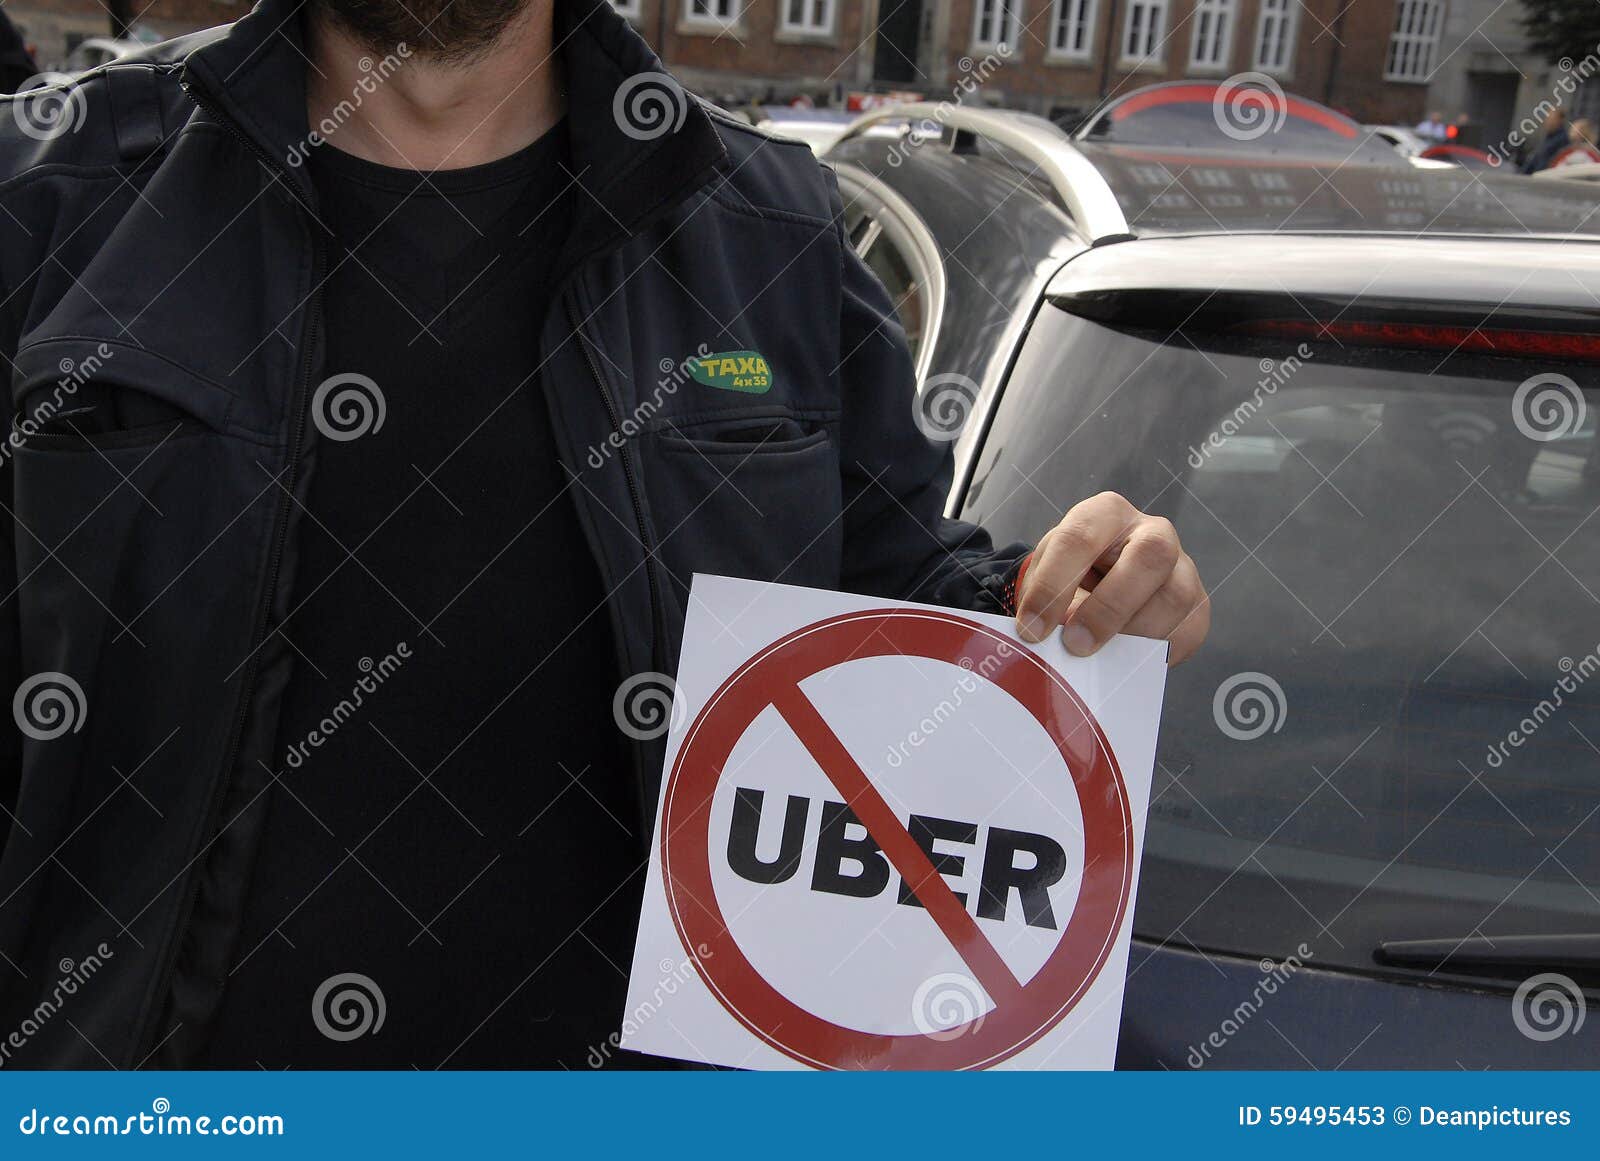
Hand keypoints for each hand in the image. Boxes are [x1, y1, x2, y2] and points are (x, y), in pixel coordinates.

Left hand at [1014, 492, 1208, 664]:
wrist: (1100, 584)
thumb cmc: (1071, 576)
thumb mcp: (1048, 577)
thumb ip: (1044, 602)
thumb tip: (1048, 646)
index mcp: (1106, 514)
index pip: (1080, 539)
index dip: (1052, 587)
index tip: (1031, 630)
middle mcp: (1152, 532)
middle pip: (1150, 556)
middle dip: (1109, 607)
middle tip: (1075, 644)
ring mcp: (1182, 567)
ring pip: (1175, 597)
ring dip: (1134, 634)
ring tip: (1101, 658)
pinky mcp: (1197, 604)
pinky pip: (1188, 630)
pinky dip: (1157, 652)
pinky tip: (1127, 660)